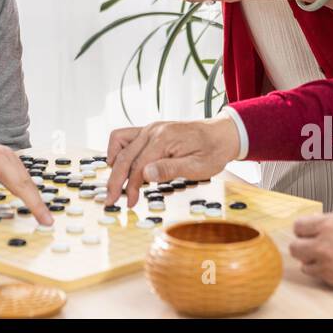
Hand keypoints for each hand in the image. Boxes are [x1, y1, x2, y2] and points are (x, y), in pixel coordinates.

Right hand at [103, 117, 240, 207]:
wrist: (221, 134)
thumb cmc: (212, 152)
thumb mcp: (198, 167)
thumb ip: (170, 170)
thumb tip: (146, 174)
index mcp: (164, 140)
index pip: (138, 166)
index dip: (131, 187)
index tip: (130, 204)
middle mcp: (153, 131)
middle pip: (124, 156)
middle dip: (115, 179)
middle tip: (111, 200)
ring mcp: (150, 129)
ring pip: (120, 143)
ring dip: (114, 163)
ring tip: (115, 182)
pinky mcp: (150, 131)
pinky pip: (126, 137)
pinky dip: (119, 151)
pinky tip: (121, 165)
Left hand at [288, 210, 332, 297]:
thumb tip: (322, 222)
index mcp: (331, 226)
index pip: (298, 227)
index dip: (305, 228)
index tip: (309, 229)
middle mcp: (326, 248)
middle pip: (296, 248)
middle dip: (303, 245)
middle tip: (314, 243)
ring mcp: (332, 269)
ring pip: (306, 266)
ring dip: (314, 261)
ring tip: (332, 256)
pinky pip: (323, 279)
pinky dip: (328, 273)